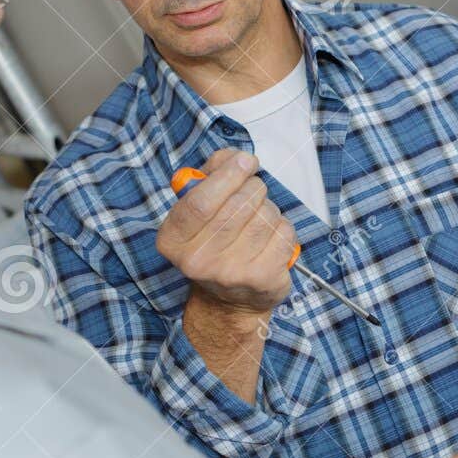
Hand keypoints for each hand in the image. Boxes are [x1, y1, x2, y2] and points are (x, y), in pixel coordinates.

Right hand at [157, 148, 294, 313]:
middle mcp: (197, 260)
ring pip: (265, 216)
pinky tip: (270, 238)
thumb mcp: (198, 207)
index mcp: (173, 239)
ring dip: (268, 208)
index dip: (227, 175)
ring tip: (258, 219)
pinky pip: (284, 233)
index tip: (245, 161)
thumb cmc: (214, 242)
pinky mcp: (262, 279)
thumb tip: (234, 158)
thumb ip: (211, 173)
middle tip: (253, 191)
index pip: (200, 201)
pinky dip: (282, 227)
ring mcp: (231, 273)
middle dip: (253, 188)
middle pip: (238, 204)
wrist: (229, 300)